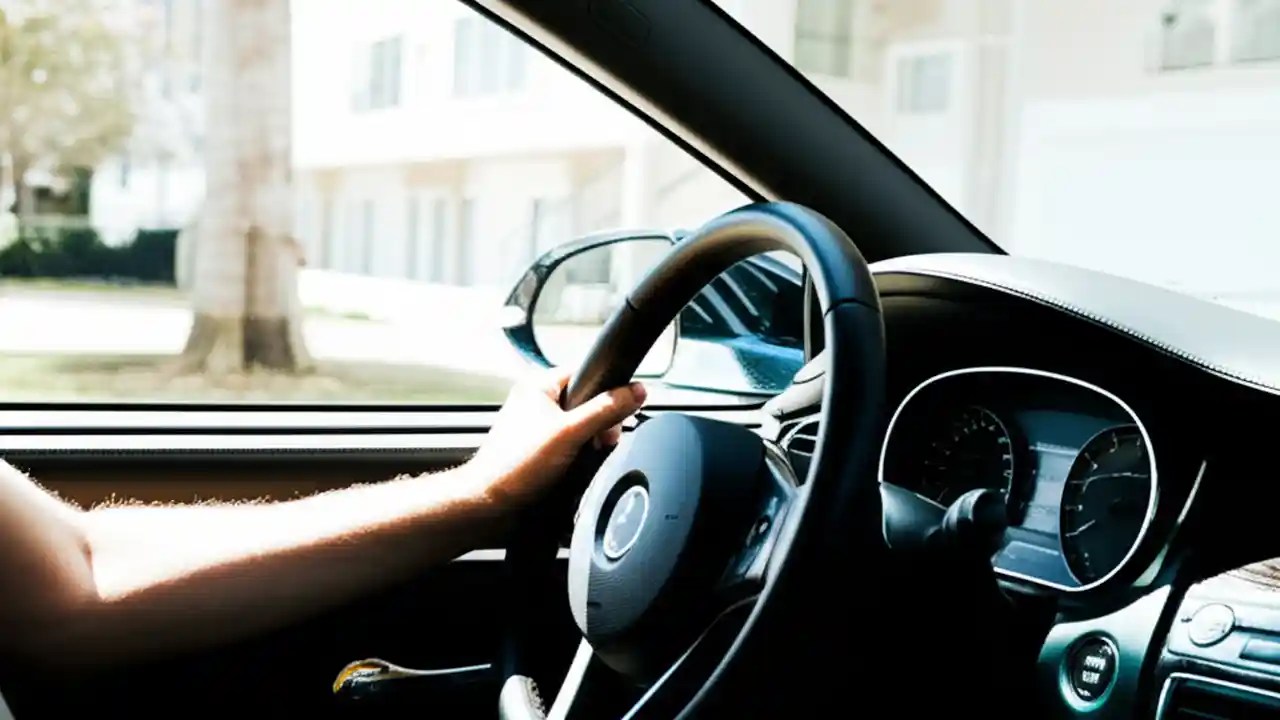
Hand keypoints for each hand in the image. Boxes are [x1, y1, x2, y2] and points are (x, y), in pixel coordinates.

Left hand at [466, 368, 646, 510]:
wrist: (491, 506)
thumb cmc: (514, 466)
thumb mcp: (570, 432)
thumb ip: (606, 410)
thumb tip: (635, 392)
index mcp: (539, 385)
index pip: (587, 373)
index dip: (608, 392)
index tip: (618, 412)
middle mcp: (537, 403)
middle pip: (589, 403)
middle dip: (600, 426)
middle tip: (598, 442)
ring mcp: (538, 429)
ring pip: (582, 429)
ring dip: (590, 445)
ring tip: (583, 460)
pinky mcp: (540, 453)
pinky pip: (572, 448)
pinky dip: (579, 459)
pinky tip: (575, 470)